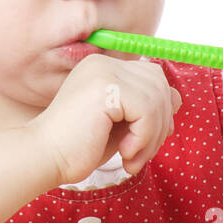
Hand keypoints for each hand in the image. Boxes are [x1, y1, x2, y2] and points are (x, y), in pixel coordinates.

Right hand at [26, 54, 183, 185]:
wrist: (45, 157)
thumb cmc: (78, 147)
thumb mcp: (121, 126)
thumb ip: (146, 110)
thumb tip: (178, 98)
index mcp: (105, 68)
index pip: (152, 79)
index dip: (158, 112)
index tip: (143, 143)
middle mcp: (105, 63)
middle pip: (159, 84)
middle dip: (159, 124)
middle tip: (139, 154)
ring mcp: (104, 71)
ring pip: (157, 99)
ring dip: (152, 137)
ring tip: (131, 159)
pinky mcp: (105, 87)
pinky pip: (147, 110)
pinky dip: (144, 138)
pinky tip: (124, 154)